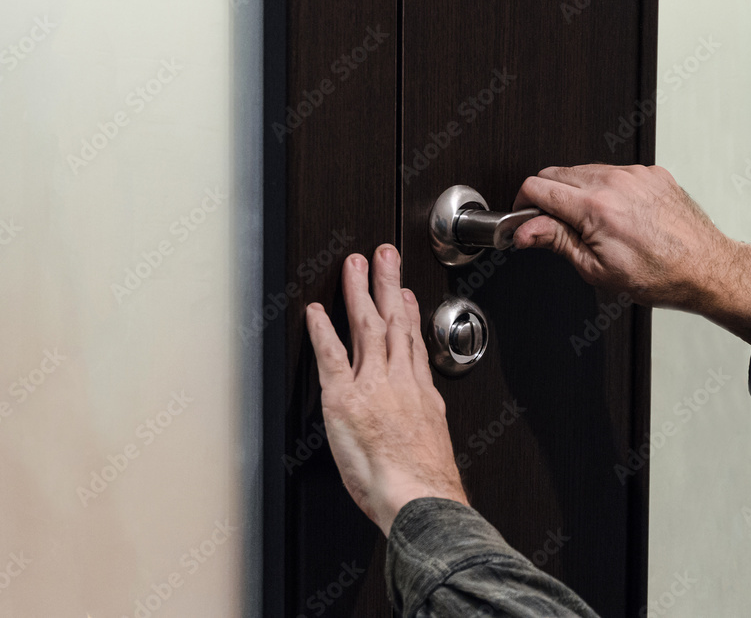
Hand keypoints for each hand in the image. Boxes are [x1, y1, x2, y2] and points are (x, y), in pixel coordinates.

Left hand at [305, 245, 468, 535]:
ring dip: (360, 290)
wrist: (417, 494)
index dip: (410, 314)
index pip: (413, 344)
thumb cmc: (424, 482)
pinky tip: (316, 312)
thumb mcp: (434, 445)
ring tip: (355, 264)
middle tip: (384, 255)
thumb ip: (424, 424)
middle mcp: (399, 380)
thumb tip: (422, 426)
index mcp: (421, 394)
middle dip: (389, 283)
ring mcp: (372, 383)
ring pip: (367, 325)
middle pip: (394, 321)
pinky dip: (322, 330)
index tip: (406, 295)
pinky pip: (331, 354)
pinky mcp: (344, 395)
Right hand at [512, 164, 750, 341]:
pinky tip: (614, 214)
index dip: (522, 204)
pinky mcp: (651, 173)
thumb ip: (556, 241)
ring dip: (574, 192)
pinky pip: (612, 172)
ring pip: (583, 170)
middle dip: (546, 198)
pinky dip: (603, 189)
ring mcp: (635, 174)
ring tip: (590, 224)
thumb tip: (525, 231)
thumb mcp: (596, 268)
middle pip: (555, 173)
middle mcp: (614, 182)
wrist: (706, 267)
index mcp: (595, 207)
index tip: (524, 218)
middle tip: (554, 226)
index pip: (537, 187)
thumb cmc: (659, 275)